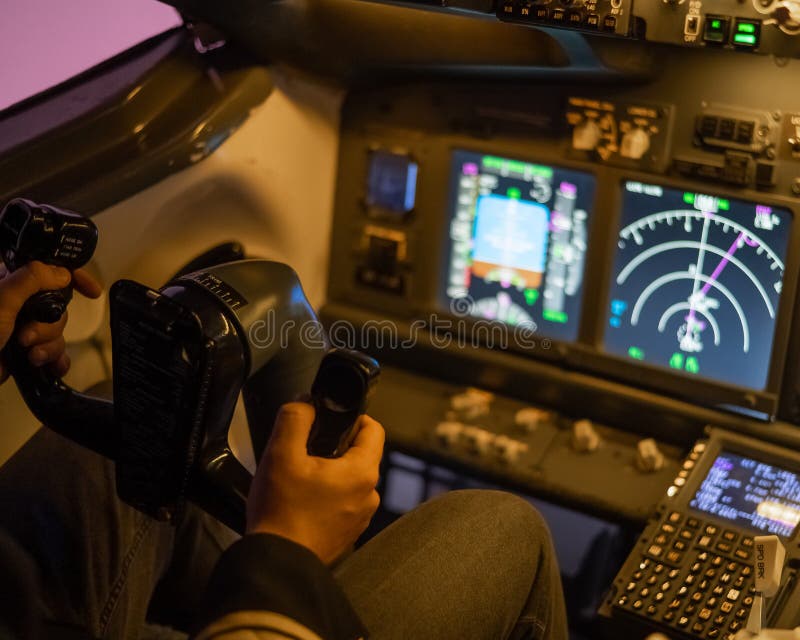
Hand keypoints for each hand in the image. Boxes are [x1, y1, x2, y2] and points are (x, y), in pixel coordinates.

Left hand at [0, 262, 102, 383]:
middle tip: (26, 336)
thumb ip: (33, 279)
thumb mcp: (1, 300)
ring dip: (48, 345)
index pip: (49, 271)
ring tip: (29, 355)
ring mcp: (21, 329)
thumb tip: (62, 272)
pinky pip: (55, 353)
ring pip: (57, 331)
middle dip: (49, 326)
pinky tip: (50, 367)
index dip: (73, 278)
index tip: (91, 291)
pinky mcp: (25, 352)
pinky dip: (55, 360)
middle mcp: (18, 304)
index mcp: (9, 283)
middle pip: (59, 307)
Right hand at [246, 402, 383, 564]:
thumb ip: (295, 417)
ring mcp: (361, 516)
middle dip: (336, 445)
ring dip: (331, 472)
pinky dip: (328, 496)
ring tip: (300, 478)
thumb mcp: (281, 453)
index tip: (328, 420)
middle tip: (305, 449)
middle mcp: (369, 494)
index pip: (373, 428)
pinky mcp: (348, 532)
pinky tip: (303, 500)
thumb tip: (306, 401)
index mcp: (362, 471)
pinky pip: (344, 501)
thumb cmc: (280, 511)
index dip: (353, 417)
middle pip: (361, 453)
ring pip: (351, 478)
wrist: (276, 562)